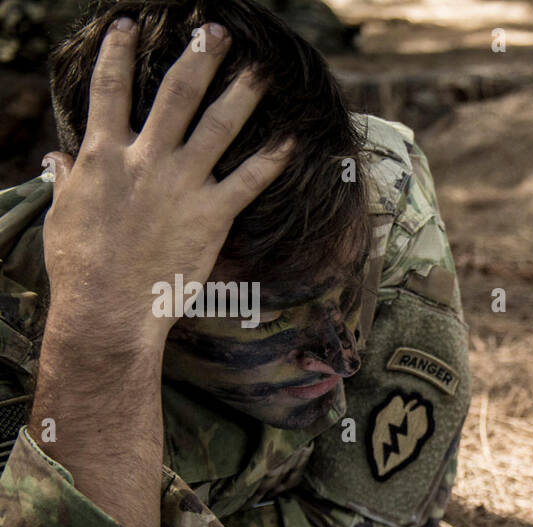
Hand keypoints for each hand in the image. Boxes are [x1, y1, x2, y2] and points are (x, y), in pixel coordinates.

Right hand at [40, 18, 290, 354]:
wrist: (108, 308)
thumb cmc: (80, 267)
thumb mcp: (63, 214)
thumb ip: (67, 179)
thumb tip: (56, 157)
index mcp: (103, 155)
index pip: (108, 89)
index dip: (116, 52)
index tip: (128, 24)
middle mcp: (145, 160)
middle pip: (175, 94)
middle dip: (198, 58)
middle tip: (217, 31)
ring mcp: (181, 185)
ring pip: (217, 126)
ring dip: (242, 93)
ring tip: (262, 69)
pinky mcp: (212, 215)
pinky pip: (249, 180)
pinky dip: (272, 159)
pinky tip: (292, 140)